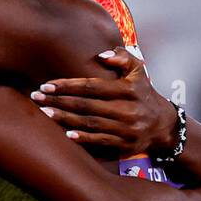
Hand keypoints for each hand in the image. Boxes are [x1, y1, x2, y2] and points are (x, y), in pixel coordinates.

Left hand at [30, 47, 178, 155]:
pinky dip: (83, 138)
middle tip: (36, 97)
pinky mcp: (124, 144)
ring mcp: (125, 128)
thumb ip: (123, 58)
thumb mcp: (139, 71)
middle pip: (86, 105)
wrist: (163, 126)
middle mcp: (127, 109)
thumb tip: (102, 55)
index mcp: (128, 89)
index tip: (46, 85)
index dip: (68, 86)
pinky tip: (66, 134)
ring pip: (90, 123)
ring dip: (65, 119)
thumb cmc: (143, 93)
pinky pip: (100, 141)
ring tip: (44, 113)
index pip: (92, 86)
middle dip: (59, 101)